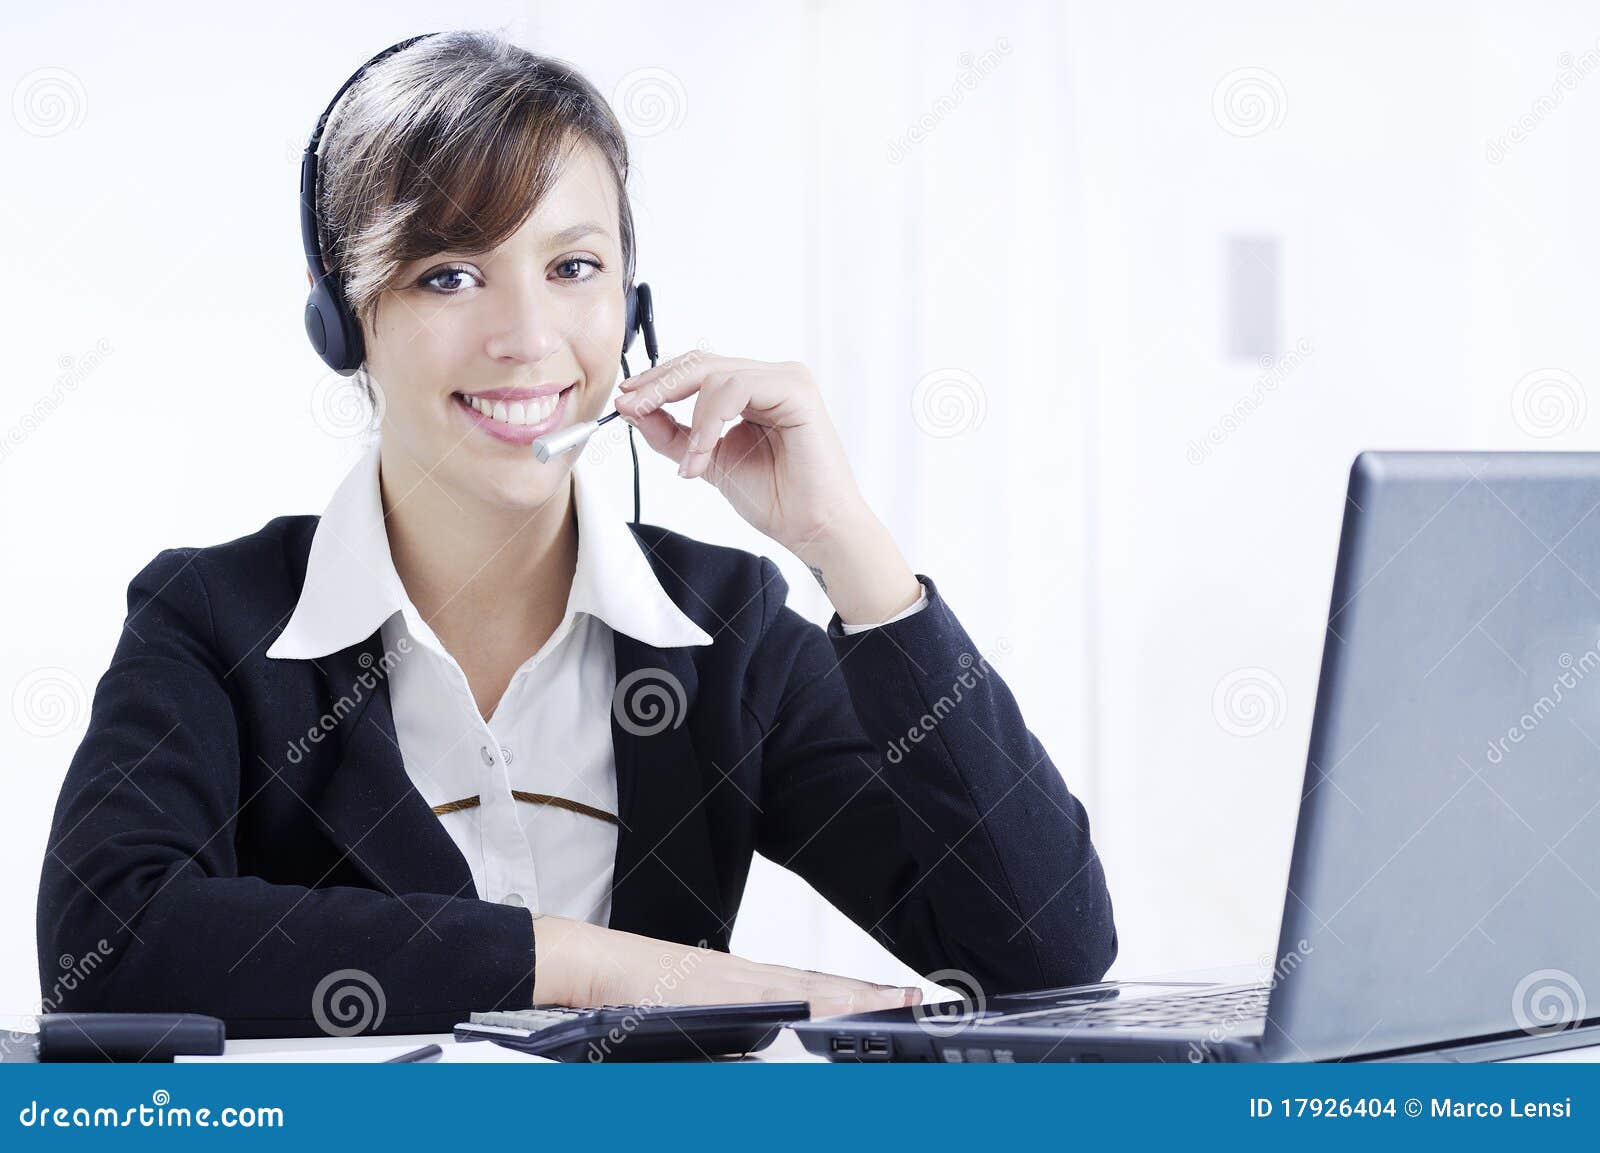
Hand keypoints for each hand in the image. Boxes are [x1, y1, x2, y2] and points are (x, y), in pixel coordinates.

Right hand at [532, 915, 920, 1017]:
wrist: (595, 966)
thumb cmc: (638, 994)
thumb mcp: (696, 1013)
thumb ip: (732, 1031)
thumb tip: (756, 1053)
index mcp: (745, 987)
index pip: (815, 991)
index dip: (859, 997)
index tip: (899, 999)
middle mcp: (747, 981)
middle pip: (821, 988)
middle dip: (869, 997)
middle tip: (915, 999)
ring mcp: (735, 984)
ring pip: (806, 988)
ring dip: (850, 996)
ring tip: (893, 1000)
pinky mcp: (717, 990)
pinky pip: (772, 996)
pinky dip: (806, 999)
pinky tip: (831, 1005)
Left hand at [613, 353, 922, 625]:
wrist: (812, 529)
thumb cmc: (775, 499)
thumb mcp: (707, 461)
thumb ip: (672, 435)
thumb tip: (631, 409)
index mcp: (754, 389)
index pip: (696, 370)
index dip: (658, 382)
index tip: (625, 401)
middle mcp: (771, 377)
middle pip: (701, 362)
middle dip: (659, 386)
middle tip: (631, 408)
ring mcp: (787, 379)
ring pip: (716, 373)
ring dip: (691, 419)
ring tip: (689, 463)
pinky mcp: (797, 390)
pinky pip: (737, 388)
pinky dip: (711, 420)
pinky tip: (705, 452)